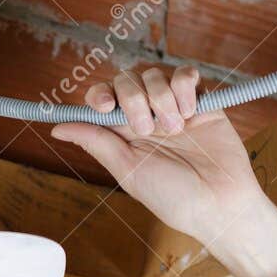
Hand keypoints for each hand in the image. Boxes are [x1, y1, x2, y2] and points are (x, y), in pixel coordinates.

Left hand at [50, 66, 276, 276]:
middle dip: (134, 99)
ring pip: (155, 74)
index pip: (102, 98)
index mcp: (123, 134)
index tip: (107, 107)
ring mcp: (173, 106)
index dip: (100, 94)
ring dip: (161, 98)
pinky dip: (184, 86)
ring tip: (176, 128)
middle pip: (126, 80)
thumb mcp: (128, 171)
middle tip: (148, 129)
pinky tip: (191, 112)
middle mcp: (146, 116)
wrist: (220, 203)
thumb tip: (56, 128)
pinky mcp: (201, 100)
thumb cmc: (174, 197)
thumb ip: (96, 143)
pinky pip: (186, 73)